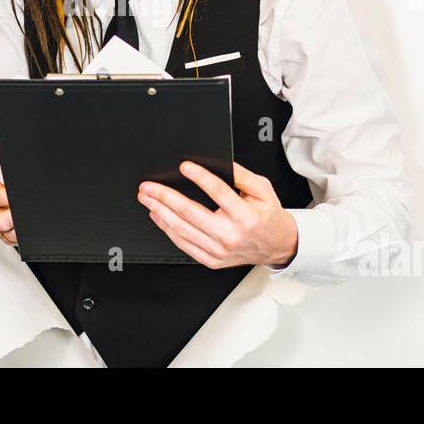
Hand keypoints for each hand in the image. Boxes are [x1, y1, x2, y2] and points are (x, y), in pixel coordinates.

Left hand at [137, 161, 297, 268]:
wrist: (275, 245)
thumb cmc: (267, 216)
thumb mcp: (263, 190)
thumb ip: (242, 175)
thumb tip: (221, 163)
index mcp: (245, 216)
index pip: (218, 192)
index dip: (199, 177)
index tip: (184, 166)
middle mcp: (230, 235)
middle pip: (191, 213)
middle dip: (165, 197)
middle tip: (148, 187)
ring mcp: (219, 250)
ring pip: (182, 230)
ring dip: (160, 212)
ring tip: (147, 199)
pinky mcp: (212, 260)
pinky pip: (184, 244)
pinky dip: (168, 229)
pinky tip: (158, 217)